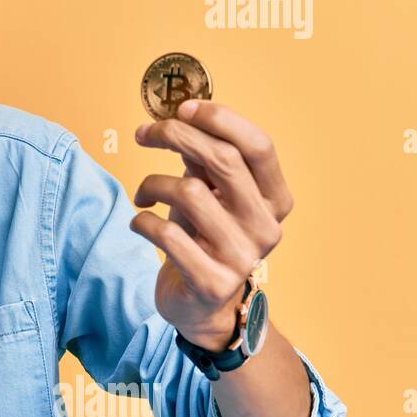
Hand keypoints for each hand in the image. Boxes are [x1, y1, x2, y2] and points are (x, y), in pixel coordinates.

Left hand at [130, 99, 292, 349]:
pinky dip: (143, 220)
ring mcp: (241, 257)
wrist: (202, 307)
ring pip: (189, 192)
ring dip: (152, 184)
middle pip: (222, 160)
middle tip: (143, 133)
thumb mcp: (210, 195)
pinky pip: (167, 234)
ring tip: (143, 194)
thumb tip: (181, 115)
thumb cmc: (204, 239)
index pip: (258, 146)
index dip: (219, 119)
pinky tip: (141, 222)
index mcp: (275, 200)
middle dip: (175, 136)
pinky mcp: (210, 282)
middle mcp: (265, 227)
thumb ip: (204, 159)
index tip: (182, 108)